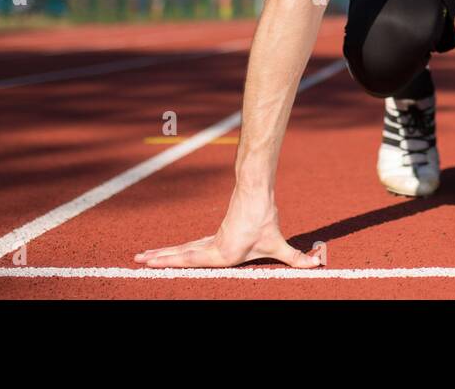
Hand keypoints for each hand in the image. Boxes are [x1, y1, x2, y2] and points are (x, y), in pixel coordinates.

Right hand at [134, 184, 322, 268]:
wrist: (256, 190)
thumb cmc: (265, 217)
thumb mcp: (279, 242)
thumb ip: (296, 258)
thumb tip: (318, 264)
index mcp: (221, 253)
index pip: (190, 260)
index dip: (168, 262)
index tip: (149, 262)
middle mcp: (212, 247)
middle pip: (180, 254)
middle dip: (158, 259)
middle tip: (135, 260)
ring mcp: (211, 240)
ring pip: (182, 249)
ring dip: (163, 253)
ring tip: (142, 257)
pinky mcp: (215, 235)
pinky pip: (190, 246)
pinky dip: (176, 251)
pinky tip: (167, 253)